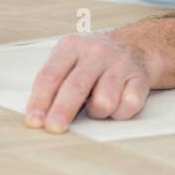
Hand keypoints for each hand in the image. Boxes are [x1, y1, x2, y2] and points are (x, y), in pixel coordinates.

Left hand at [25, 30, 154, 133]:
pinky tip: (117, 105)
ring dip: (97, 113)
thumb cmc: (93, 62)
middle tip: (55, 128)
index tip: (34, 121)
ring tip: (97, 106)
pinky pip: (128, 106)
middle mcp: (97, 52)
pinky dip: (119, 113)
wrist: (135, 46)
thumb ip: (54, 83)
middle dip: (63, 111)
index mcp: (72, 46)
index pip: (51, 76)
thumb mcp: (69, 61)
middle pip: (76, 86)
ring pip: (104, 101)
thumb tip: (39, 116)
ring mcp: (120, 64)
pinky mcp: (140, 78)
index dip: (40, 101)